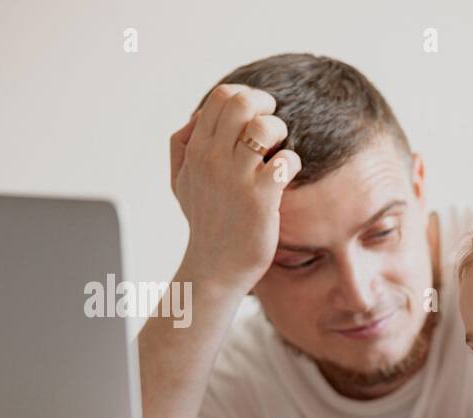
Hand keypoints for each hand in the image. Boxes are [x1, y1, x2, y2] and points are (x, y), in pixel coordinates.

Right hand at [169, 84, 302, 296]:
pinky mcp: (261, 198)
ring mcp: (236, 178)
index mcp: (196, 150)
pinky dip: (292, 162)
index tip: (257, 113)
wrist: (215, 266)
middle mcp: (213, 159)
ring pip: (264, 128)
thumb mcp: (180, 182)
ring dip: (279, 132)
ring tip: (278, 151)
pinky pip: (286, 161)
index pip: (221, 98)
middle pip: (242, 103)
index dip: (246, 96)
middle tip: (273, 126)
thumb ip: (181, 146)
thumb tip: (195, 115)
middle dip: (266, 106)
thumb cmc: (205, 222)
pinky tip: (285, 175)